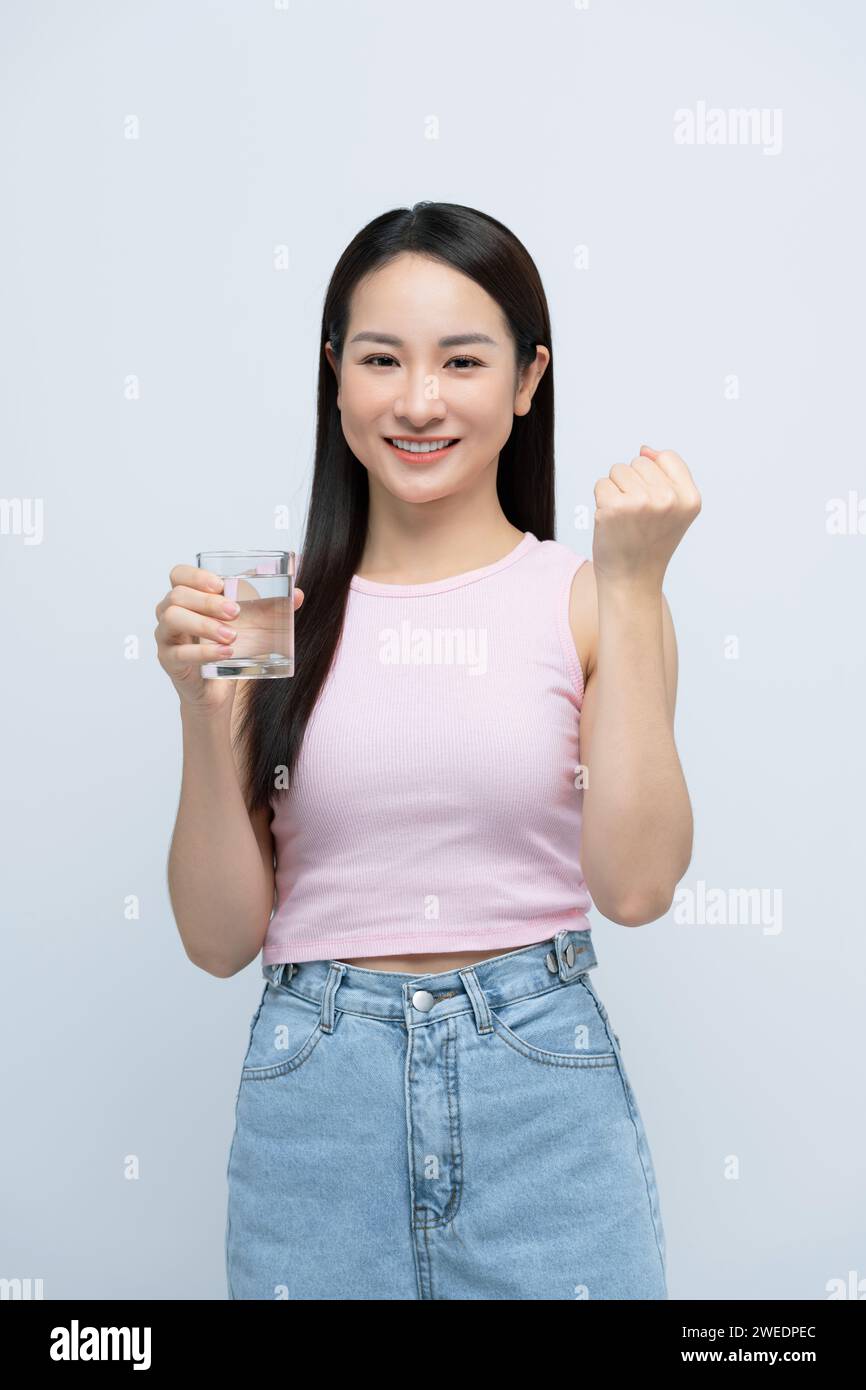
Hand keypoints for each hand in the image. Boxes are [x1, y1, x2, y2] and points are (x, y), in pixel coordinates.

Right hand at [154, 564, 304, 713]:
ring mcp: (167, 637)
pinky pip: (178, 652)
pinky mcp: (169, 661)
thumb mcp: (252, 625)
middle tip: (236, 612)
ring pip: (172, 618)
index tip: (221, 584)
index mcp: (187, 598)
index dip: (196, 575)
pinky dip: (203, 651)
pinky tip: (226, 653)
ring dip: (204, 624)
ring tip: (232, 636)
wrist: (218, 689)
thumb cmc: (229, 648)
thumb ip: (271, 607)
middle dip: (208, 601)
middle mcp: (171, 613)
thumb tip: (297, 594)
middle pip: (177, 595)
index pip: (178, 574)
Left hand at [592, 446, 700, 586]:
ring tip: (625, 518)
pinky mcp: (615, 507)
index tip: (654, 505)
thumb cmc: (649, 542)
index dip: (653, 477)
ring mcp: (642, 502)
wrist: (632, 579)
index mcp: (690, 498)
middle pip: (639, 461)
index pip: (667, 458)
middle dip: (633, 484)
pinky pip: (601, 484)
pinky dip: (601, 500)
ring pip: (619, 470)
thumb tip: (645, 449)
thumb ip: (667, 475)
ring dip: (616, 491)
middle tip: (637, 517)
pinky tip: (611, 522)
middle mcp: (669, 499)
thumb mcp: (673, 509)